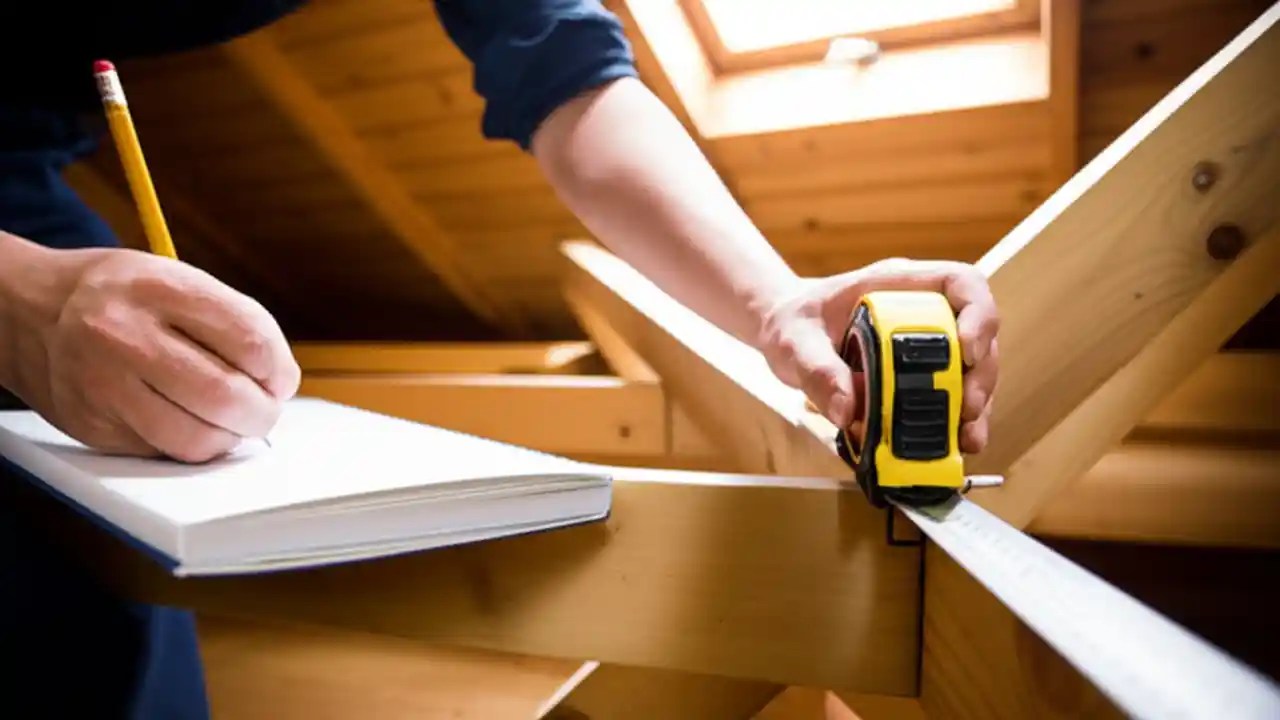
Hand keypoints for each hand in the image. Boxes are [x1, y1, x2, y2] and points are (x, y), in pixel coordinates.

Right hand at [6, 244, 299, 462]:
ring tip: (230, 422)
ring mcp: (104, 385)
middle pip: (225, 396)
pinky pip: (164, 452)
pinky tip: (190, 423)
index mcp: (158, 288)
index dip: (279, 368)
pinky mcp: (93, 426)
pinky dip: (192, 445)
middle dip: (262, 413)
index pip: (249, 339)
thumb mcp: (174, 279)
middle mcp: (125, 335)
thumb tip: (280, 382)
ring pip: (196, 437)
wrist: (27, 310)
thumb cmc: (123, 296)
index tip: (280, 378)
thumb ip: (233, 321)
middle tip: (264, 411)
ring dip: (230, 438)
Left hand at [756, 258, 998, 453]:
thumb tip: (847, 411)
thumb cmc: (793, 324)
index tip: (968, 350)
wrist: (785, 331)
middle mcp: (922, 309)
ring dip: (976, 403)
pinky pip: (951, 391)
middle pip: (980, 332)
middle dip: (980, 374)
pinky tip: (954, 443)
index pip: (960, 282)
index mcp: (896, 285)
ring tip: (967, 437)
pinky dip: (956, 418)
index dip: (978, 313)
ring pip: (973, 367)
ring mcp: (927, 340)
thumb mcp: (793, 342)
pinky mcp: (921, 372)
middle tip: (966, 409)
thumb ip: (816, 371)